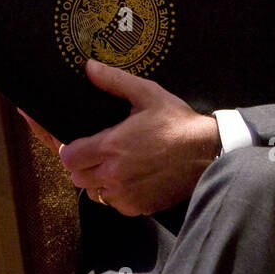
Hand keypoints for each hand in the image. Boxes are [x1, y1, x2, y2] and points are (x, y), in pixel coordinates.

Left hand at [53, 59, 220, 215]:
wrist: (207, 152)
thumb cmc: (177, 122)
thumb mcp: (148, 93)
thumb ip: (114, 81)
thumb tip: (89, 67)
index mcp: (110, 146)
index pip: (67, 156)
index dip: (71, 149)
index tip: (82, 143)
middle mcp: (113, 174)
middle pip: (77, 177)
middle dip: (83, 165)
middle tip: (100, 152)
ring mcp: (125, 194)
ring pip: (94, 193)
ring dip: (98, 181)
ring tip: (115, 165)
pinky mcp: (138, 207)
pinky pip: (115, 204)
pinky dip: (117, 194)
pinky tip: (131, 177)